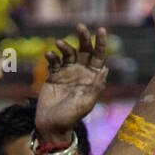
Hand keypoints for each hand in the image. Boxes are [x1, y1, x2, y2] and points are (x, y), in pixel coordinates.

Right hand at [35, 24, 107, 140]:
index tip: (100, 29)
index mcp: (91, 78)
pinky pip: (54, 62)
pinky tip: (49, 55)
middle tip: (80, 27)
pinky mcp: (53, 76)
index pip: (99, 56)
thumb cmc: (71, 118)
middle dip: (83, 38)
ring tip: (59, 43)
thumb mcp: (86, 104)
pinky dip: (52, 56)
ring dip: (65, 46)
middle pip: (84, 50)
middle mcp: (81, 73)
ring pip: (68, 53)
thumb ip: (96, 87)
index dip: (101, 42)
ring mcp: (67, 73)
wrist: (51, 127)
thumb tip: (105, 69)